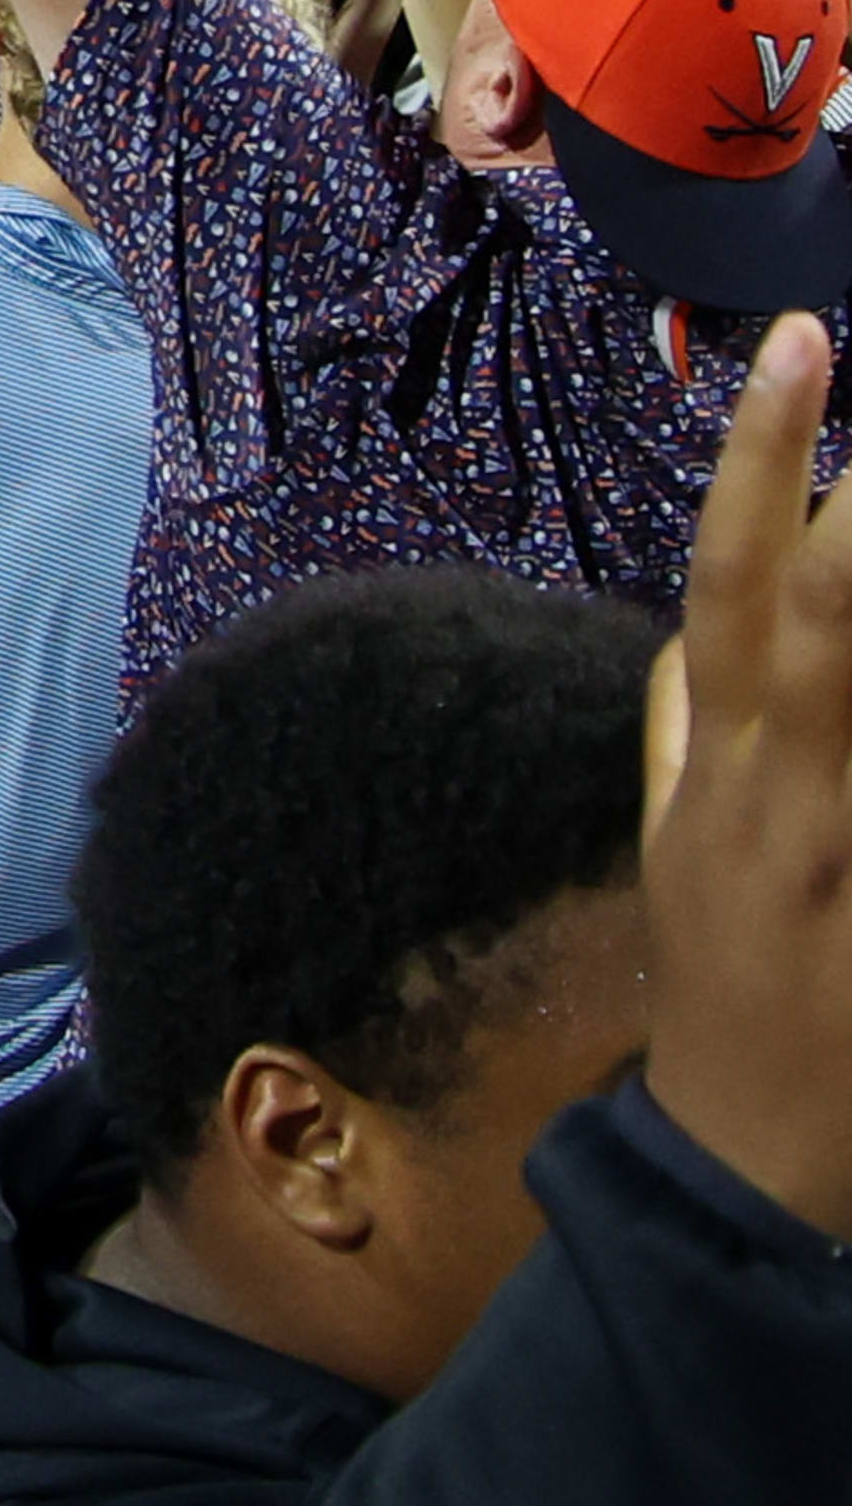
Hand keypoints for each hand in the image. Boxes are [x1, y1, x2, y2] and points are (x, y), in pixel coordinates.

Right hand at [643, 312, 851, 1240]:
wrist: (767, 1164)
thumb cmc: (726, 988)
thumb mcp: (674, 843)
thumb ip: (683, 729)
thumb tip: (694, 631)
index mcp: (720, 756)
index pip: (727, 572)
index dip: (762, 455)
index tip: (802, 341)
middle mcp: (786, 786)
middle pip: (831, 608)